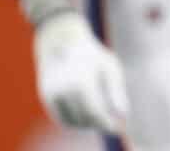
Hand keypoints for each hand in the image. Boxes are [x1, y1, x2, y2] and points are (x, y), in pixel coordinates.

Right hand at [32, 10, 129, 132]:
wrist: (62, 42)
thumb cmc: (92, 55)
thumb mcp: (110, 67)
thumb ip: (116, 92)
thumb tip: (123, 115)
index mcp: (81, 81)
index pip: (95, 112)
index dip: (106, 122)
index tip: (117, 127)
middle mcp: (64, 90)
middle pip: (83, 118)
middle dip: (98, 124)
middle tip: (110, 124)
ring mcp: (52, 94)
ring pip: (71, 122)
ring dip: (86, 125)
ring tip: (100, 120)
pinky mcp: (46, 97)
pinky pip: (60, 118)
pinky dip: (73, 122)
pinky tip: (87, 118)